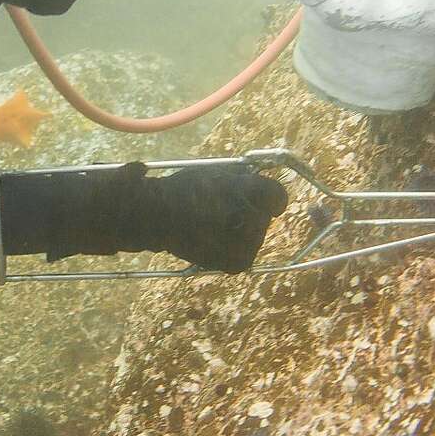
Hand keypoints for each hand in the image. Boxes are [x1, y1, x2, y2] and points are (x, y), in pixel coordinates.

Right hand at [146, 163, 288, 271]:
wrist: (156, 217)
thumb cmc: (184, 189)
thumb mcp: (215, 172)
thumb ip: (242, 178)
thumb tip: (257, 181)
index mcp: (250, 190)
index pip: (278, 197)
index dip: (270, 198)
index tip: (263, 201)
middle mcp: (252, 216)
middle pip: (264, 217)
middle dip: (249, 213)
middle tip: (222, 213)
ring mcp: (245, 242)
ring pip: (255, 237)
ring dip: (240, 233)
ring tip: (213, 227)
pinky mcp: (236, 262)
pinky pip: (243, 257)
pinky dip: (232, 251)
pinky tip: (214, 243)